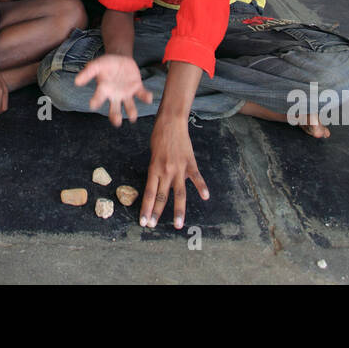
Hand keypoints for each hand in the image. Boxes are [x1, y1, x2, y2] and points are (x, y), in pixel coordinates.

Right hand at [75, 54, 152, 126]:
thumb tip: (76, 82)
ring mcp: (127, 93)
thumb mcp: (96, 65)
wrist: (119, 59)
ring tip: (132, 117)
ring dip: (131, 112)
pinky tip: (149, 98)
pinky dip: (146, 97)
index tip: (92, 105)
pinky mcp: (137, 88)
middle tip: (116, 122)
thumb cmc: (105, 64)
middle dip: (115, 116)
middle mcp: (115, 96)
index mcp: (104, 90)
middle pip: (115, 110)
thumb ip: (87, 72)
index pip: (99, 98)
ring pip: (129, 106)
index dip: (96, 101)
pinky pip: (142, 95)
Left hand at [140, 115, 209, 229]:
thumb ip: (156, 170)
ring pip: (179, 193)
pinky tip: (205, 197)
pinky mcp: (190, 163)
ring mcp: (179, 168)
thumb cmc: (159, 136)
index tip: (143, 221)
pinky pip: (196, 177)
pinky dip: (201, 187)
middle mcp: (166, 171)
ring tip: (178, 224)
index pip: (149, 193)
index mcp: (154, 168)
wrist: (171, 121)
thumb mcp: (152, 154)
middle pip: (161, 196)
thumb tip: (160, 184)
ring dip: (178, 210)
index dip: (146, 208)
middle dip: (156, 213)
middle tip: (152, 226)